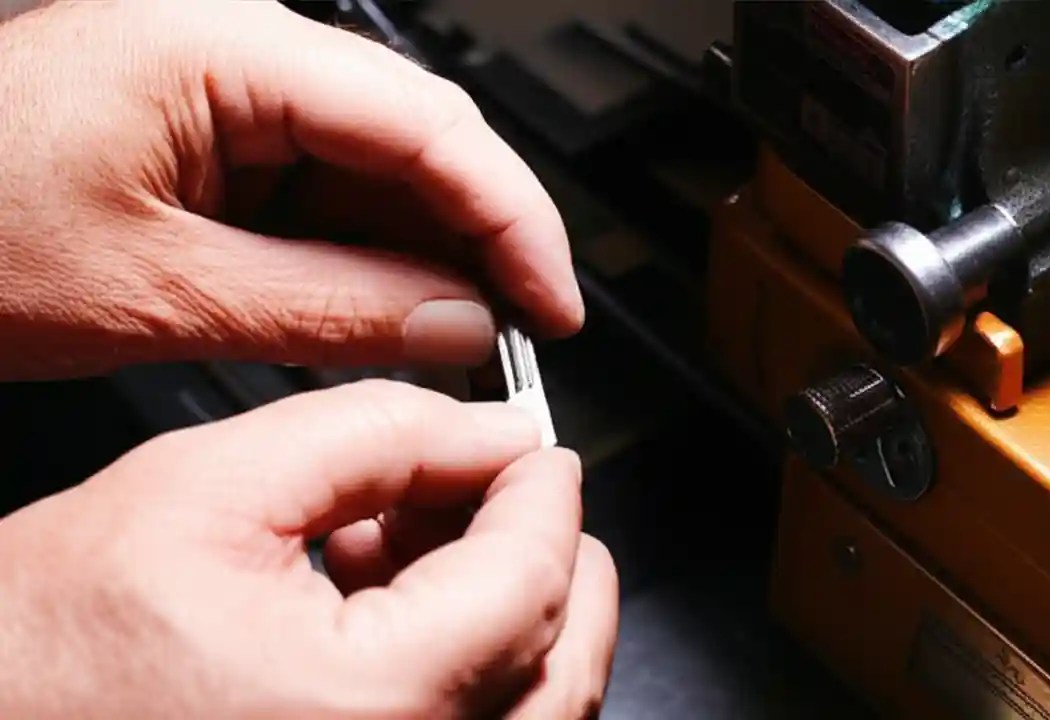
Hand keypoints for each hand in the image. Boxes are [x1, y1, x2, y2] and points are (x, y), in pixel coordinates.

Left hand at [0, 0, 582, 378]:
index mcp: (226, 47)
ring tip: (456, 340)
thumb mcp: (157, 292)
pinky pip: (326, 192)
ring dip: (428, 258)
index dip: (514, 220)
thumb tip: (458, 321)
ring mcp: (229, 92)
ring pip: (381, 171)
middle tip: (519, 333)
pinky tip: (389, 314)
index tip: (553, 303)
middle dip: (482, 239)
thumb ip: (331, 307)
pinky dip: (367, 259)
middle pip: (420, 139)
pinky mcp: (215, 137)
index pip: (429, 125)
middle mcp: (240, 51)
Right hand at [0, 379, 617, 718]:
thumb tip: (489, 431)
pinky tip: (388, 600)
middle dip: (543, 553)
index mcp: (374, 710)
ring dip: (506, 608)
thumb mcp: (209, 488)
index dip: (543, 490)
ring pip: (531, 710)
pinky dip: (463, 665)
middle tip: (492, 482)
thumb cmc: (37, 655)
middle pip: (561, 661)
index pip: (536, 579)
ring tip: (414, 532)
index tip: (532, 445)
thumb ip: (379, 435)